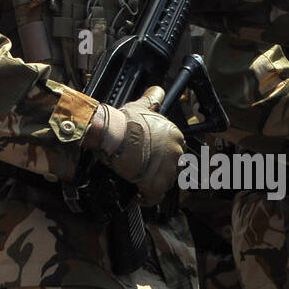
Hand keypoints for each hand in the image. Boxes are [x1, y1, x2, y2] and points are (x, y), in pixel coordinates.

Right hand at [90, 86, 184, 203]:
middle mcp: (176, 152)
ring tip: (137, 181)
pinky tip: (137, 195)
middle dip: (157, 171)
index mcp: (175, 135)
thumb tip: (157, 90)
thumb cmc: (125, 121)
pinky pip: (154, 197)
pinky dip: (146, 198)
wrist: (112, 132)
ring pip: (164, 183)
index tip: (148, 156)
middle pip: (171, 169)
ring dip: (151, 184)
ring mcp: (167, 169)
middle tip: (141, 169)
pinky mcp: (156, 184)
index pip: (174, 151)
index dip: (160, 156)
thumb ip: (152, 99)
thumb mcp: (141, 105)